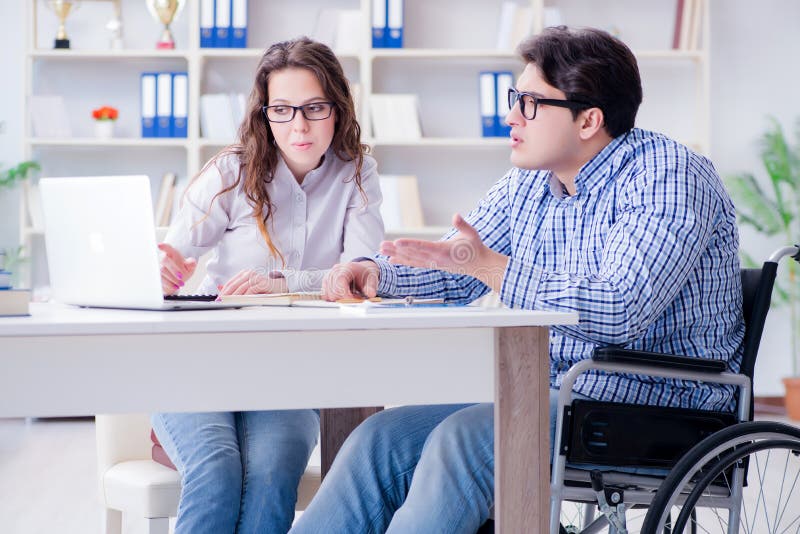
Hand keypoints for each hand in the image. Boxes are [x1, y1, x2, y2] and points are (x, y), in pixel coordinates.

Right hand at [158, 243, 196, 294]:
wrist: (177, 281)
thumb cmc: (183, 270)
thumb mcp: (190, 267)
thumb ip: (191, 264)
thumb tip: (192, 262)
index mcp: (172, 254)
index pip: (168, 248)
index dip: (164, 246)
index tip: (160, 245)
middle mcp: (163, 259)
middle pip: (165, 261)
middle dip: (173, 269)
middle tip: (181, 277)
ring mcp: (158, 267)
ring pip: (162, 271)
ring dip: (172, 279)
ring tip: (181, 284)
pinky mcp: (157, 276)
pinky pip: (160, 280)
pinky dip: (169, 284)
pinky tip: (175, 286)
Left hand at [218, 270, 288, 295]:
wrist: (278, 287)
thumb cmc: (263, 288)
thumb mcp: (247, 287)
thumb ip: (235, 287)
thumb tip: (219, 287)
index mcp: (244, 273)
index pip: (230, 282)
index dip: (223, 291)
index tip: (219, 299)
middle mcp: (249, 273)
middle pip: (234, 284)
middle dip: (227, 294)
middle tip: (222, 302)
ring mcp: (256, 277)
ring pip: (241, 287)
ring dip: (234, 296)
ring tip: (229, 303)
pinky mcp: (262, 283)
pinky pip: (251, 290)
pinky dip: (245, 296)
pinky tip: (241, 301)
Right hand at [322, 261, 379, 300]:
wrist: (361, 270)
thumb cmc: (365, 274)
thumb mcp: (372, 279)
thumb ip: (371, 287)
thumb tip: (371, 294)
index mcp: (347, 268)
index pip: (340, 280)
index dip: (344, 293)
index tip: (352, 300)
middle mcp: (336, 270)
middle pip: (334, 290)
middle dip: (345, 298)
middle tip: (356, 297)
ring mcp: (329, 276)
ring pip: (329, 294)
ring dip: (340, 299)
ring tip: (350, 295)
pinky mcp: (326, 282)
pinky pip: (326, 295)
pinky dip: (334, 299)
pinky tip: (343, 295)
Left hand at [379, 213, 508, 292]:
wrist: (479, 266)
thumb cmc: (475, 248)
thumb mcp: (472, 234)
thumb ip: (463, 225)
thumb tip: (456, 215)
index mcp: (444, 251)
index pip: (424, 247)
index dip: (410, 245)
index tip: (397, 242)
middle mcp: (436, 259)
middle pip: (412, 254)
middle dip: (396, 250)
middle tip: (382, 245)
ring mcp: (433, 263)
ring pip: (411, 259)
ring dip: (395, 255)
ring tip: (382, 250)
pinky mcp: (432, 265)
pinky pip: (415, 263)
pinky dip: (402, 261)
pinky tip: (391, 260)